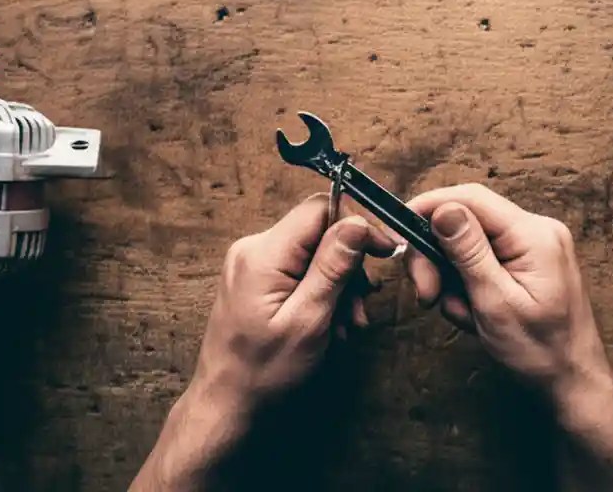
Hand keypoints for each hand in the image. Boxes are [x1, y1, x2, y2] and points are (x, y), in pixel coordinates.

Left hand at [133, 194, 396, 490]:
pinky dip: (321, 293)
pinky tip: (329, 325)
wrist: (227, 403)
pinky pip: (299, 270)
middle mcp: (253, 249)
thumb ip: (333, 267)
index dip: (358, 224)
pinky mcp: (257, 279)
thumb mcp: (309, 320)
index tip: (384, 251)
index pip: (319, 208)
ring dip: (339, 286)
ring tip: (345, 326)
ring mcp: (253, 264)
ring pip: (314, 253)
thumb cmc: (263, 371)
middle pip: (319, 232)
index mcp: (263, 254)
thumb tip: (358, 222)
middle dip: (349, 268)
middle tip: (360, 309)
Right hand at [404, 183, 604, 392]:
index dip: (429, 207)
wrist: (574, 383)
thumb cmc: (542, 352)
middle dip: (438, 257)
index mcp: (535, 236)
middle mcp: (537, 231)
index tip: (398, 229)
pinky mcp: (528, 263)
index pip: (471, 198)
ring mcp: (534, 247)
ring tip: (467, 316)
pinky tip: (478, 316)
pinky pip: (483, 262)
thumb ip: (468, 253)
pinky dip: (469, 288)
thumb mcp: (495, 303)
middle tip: (427, 296)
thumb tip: (443, 208)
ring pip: (469, 245)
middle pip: (466, 221)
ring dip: (453, 281)